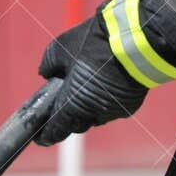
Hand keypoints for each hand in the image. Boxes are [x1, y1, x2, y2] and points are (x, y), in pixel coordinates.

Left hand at [35, 15, 145, 145]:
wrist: (135, 38)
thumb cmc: (93, 43)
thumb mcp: (61, 48)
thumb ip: (49, 65)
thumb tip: (46, 74)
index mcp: (74, 103)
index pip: (57, 129)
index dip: (47, 135)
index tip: (40, 138)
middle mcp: (94, 113)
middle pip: (77, 124)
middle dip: (68, 117)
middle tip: (63, 102)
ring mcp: (115, 111)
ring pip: (96, 116)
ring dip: (88, 108)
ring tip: (86, 88)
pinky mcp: (130, 105)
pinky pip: (112, 109)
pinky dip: (106, 101)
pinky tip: (105, 85)